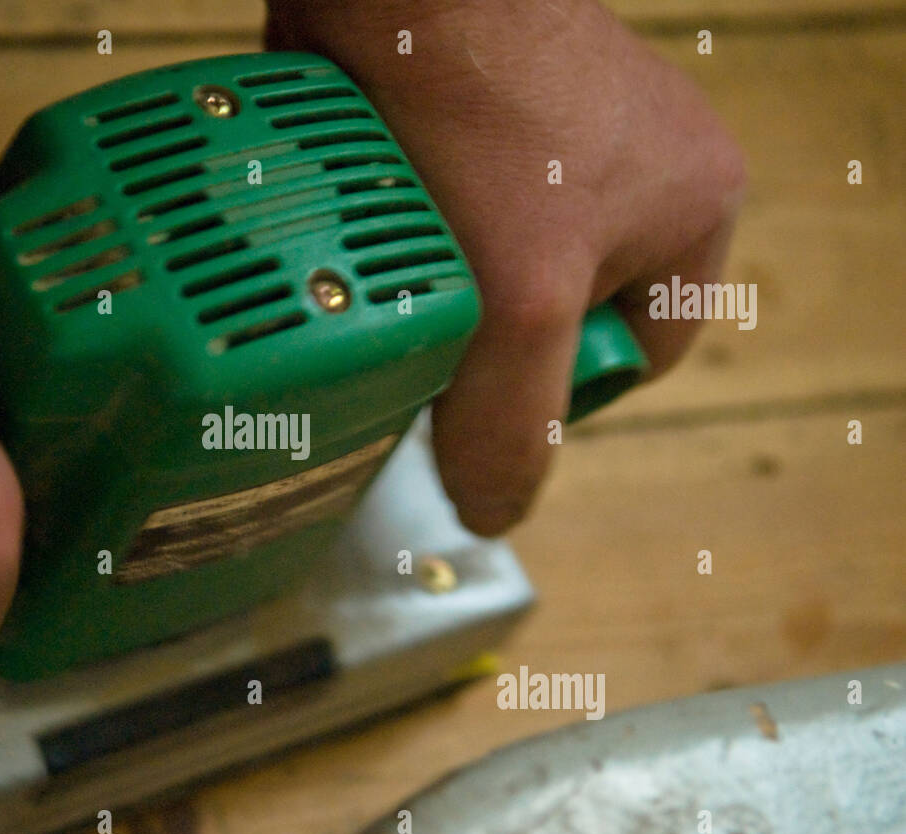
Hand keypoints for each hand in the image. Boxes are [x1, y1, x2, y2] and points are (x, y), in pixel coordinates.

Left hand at [266, 0, 746, 532]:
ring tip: (378, 289)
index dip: (559, 398)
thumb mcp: (522, 297)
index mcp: (690, 209)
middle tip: (423, 351)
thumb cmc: (484, 110)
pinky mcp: (465, 121)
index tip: (485, 405)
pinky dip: (393, 246)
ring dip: (431, 297)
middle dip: (486, 346)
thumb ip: (516, 419)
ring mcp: (541, 143)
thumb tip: (495, 515)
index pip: (634, 358)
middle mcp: (627, 174)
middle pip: (554, 320)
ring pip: (487, 273)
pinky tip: (350, 246)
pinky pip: (437, 223)